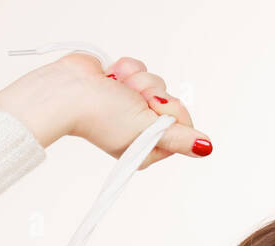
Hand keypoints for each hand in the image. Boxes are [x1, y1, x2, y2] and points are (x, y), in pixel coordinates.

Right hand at [0, 52, 209, 168]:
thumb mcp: (147, 130)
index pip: (182, 125)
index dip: (170, 112)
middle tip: (132, 100)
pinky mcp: (123, 85)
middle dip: (152, 94)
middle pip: (171, 102)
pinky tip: (111, 78)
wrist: (69, 92)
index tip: (152, 111)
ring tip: (116, 89)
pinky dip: (126, 69)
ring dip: (136, 80)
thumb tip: (206, 148)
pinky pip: (140, 69)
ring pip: (156, 82)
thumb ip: (179, 138)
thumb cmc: (100, 116)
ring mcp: (131, 106)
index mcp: (149, 148)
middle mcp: (141, 129)